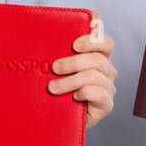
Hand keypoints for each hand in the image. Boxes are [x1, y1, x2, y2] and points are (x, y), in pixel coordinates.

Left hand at [49, 11, 116, 128]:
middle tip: (54, 68)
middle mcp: (106, 70)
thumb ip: (54, 49)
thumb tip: (37, 27)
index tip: (74, 43)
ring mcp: (108, 87)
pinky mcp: (106, 104)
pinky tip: (73, 98)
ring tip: (53, 87)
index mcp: (97, 56)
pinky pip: (99, 93)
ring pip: (94, 76)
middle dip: (73, 62)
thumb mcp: (53, 67)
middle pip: (98, 58)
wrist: (54, 118)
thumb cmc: (54, 88)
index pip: (105, 42)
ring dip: (71, 81)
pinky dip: (83, 93)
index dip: (94, 39)